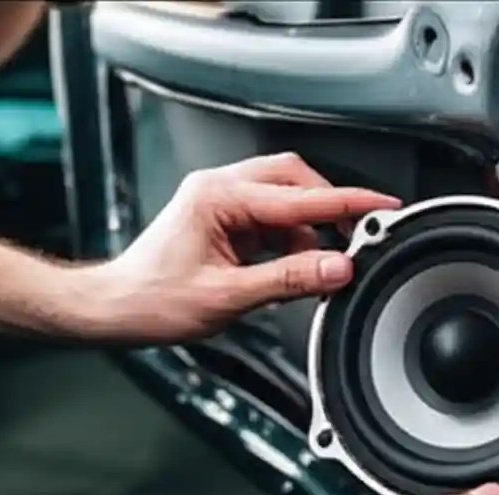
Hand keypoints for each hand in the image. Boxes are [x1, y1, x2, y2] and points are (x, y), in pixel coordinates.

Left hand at [88, 152, 400, 343]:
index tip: (383, 207)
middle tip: (356, 241)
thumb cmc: (152, 300)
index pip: (301, 196)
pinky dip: (292, 241)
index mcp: (218, 197)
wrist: (116, 309)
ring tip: (317, 269)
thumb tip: (336, 268)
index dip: (348, 203)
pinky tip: (295, 268)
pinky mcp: (224, 220)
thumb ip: (289, 280)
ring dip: (309, 231)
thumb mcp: (228, 297)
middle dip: (330, 211)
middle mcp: (220, 189)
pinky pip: (273, 219)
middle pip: (297, 181)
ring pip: (287, 200)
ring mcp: (221, 201)